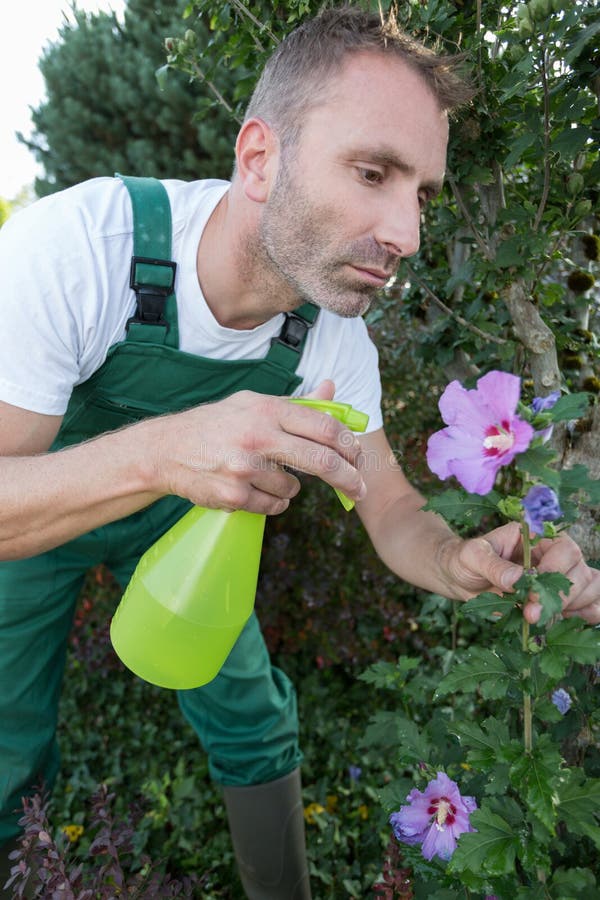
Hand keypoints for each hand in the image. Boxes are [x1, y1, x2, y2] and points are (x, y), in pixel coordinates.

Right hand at [145, 380, 365, 514]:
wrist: (165, 450)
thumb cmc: (215, 425)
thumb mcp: (253, 404)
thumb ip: (297, 402)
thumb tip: (332, 388)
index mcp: (267, 409)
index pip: (324, 427)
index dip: (349, 445)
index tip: (359, 457)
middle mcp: (258, 436)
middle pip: (322, 462)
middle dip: (348, 479)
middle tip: (358, 489)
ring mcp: (246, 468)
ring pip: (293, 489)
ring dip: (289, 488)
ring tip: (264, 475)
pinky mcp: (235, 495)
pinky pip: (273, 507)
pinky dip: (271, 502)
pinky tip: (250, 488)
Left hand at [443, 522, 599, 625]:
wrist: (460, 576)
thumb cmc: (466, 559)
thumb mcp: (473, 556)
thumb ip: (494, 565)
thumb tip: (518, 579)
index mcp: (538, 537)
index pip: (565, 550)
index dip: (555, 572)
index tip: (533, 593)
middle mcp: (555, 555)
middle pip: (582, 572)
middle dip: (560, 598)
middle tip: (531, 614)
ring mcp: (560, 577)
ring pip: (590, 588)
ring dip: (571, 608)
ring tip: (538, 618)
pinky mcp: (558, 599)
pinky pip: (587, 605)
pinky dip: (585, 615)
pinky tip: (567, 620)